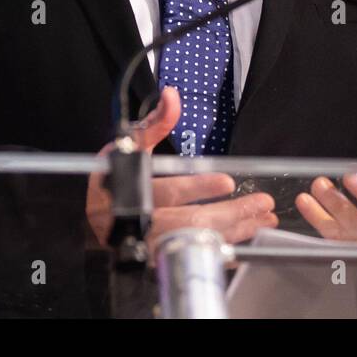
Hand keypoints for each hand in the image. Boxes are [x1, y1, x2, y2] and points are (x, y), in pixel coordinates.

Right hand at [86, 86, 277, 248]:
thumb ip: (153, 124)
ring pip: (198, 243)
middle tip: (260, 203)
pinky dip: (224, 252)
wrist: (93, 218)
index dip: (198, 187)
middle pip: (189, 223)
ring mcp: (152, 247)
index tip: (227, 182)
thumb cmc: (112, 180)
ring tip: (263, 218)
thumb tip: (172, 96)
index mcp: (132, 192)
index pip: (168, 191)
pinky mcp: (162, 260)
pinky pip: (197, 258)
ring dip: (234, 231)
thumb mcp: (128, 147)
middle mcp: (141, 224)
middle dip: (230, 213)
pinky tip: (245, 241)